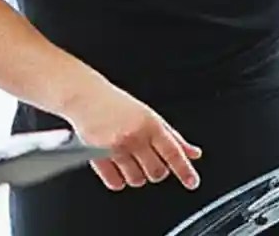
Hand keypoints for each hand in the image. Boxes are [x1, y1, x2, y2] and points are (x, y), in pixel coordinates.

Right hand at [62, 81, 201, 191]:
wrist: (85, 96)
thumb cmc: (117, 104)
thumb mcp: (150, 116)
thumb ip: (173, 137)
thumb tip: (193, 153)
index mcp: (150, 124)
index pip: (173, 152)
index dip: (185, 170)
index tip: (192, 182)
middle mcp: (134, 136)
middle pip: (157, 172)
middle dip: (157, 172)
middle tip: (150, 161)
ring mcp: (115, 147)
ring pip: (137, 180)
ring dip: (137, 176)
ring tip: (131, 161)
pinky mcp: (97, 157)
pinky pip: (115, 183)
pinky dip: (118, 180)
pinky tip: (117, 168)